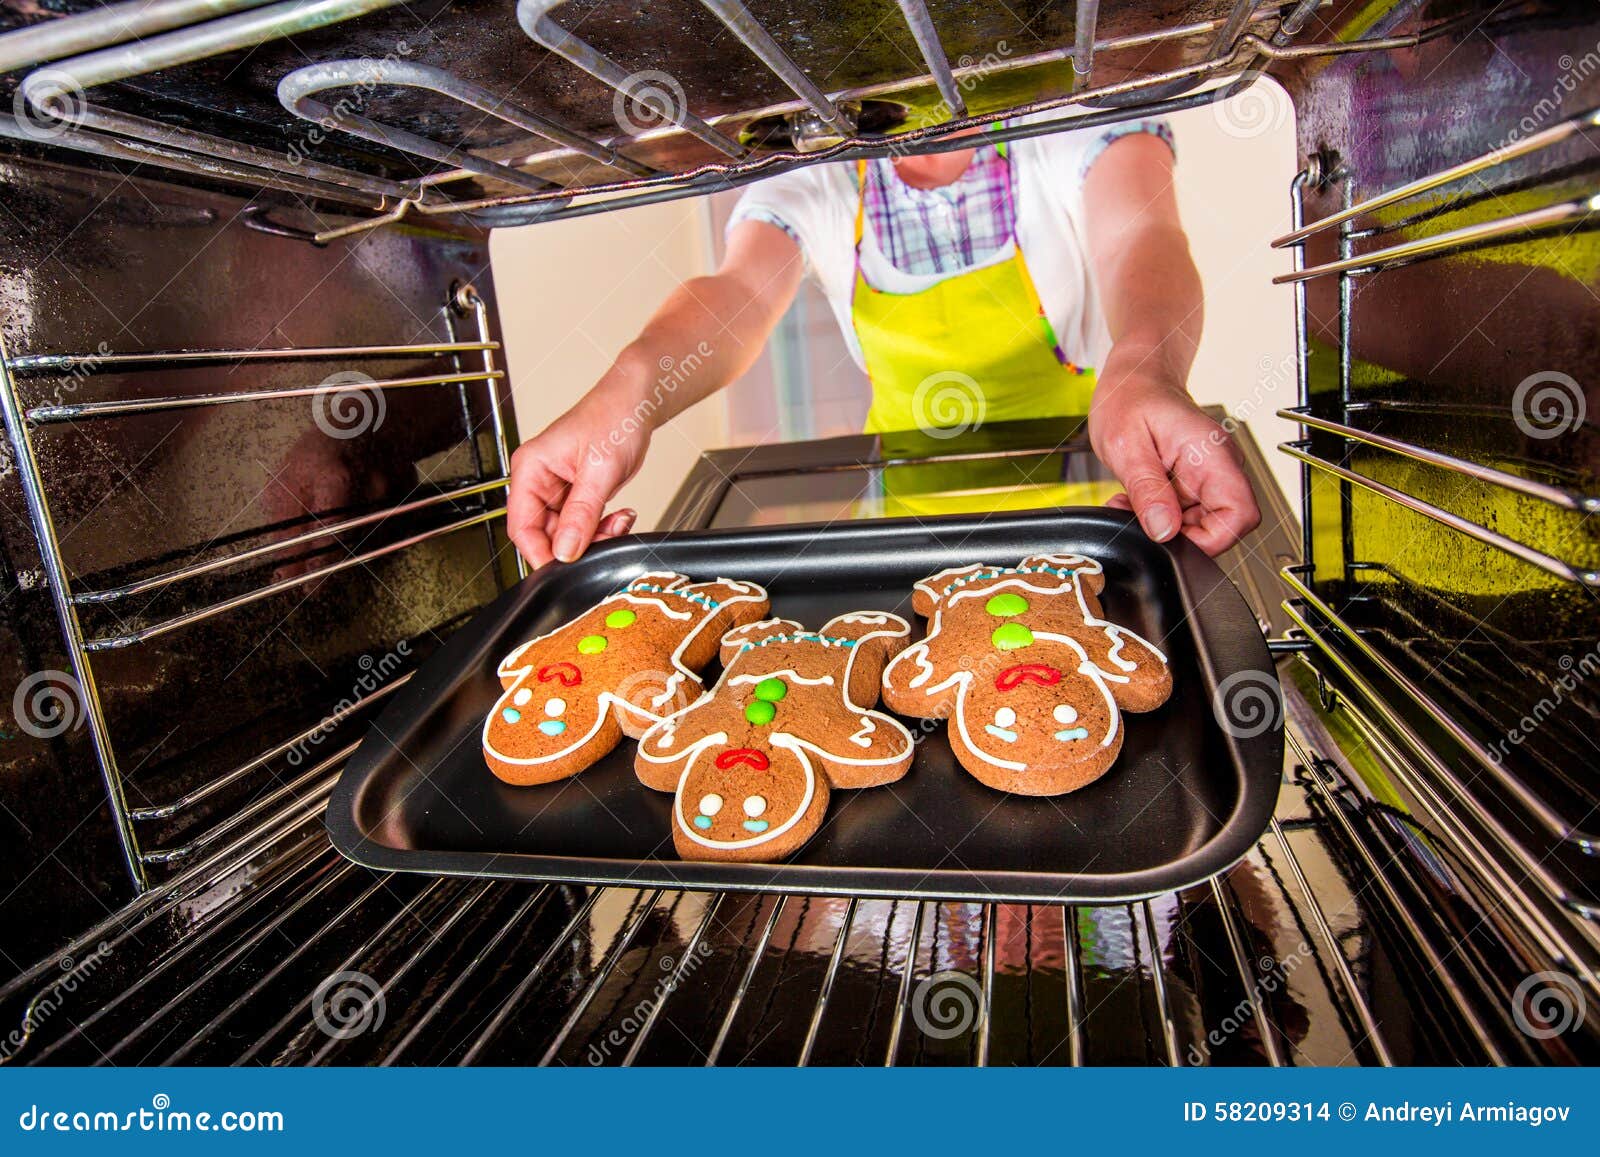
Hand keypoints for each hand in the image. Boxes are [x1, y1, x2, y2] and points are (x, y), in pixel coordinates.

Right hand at [507, 395, 643, 567]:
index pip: (522, 526)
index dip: (541, 552)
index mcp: (531, 469)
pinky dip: (602, 529)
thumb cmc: (613, 417)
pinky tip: (620, 517)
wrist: (636, 404)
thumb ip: (581, 515)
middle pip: (545, 534)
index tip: (564, 568)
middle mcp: (539, 480)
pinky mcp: (577, 494)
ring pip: (566, 533)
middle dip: (576, 544)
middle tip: (606, 538)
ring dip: (594, 536)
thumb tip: (565, 551)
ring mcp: (558, 489)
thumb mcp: (599, 471)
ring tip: (618, 522)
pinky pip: (582, 525)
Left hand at [1088, 357, 1260, 555]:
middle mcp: (1218, 465)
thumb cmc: (1130, 396)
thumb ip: (1146, 490)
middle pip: (1222, 526)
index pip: (1240, 515)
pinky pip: (1184, 512)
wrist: (1133, 377)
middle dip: (1177, 534)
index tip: (1170, 538)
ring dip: (1162, 524)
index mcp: (1212, 454)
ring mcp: (1208, 474)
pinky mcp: (1194, 480)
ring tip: (1131, 503)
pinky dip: (1158, 514)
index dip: (1210, 540)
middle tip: (1138, 517)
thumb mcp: (1125, 445)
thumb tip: (1163, 531)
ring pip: (1199, 523)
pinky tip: (1136, 500)